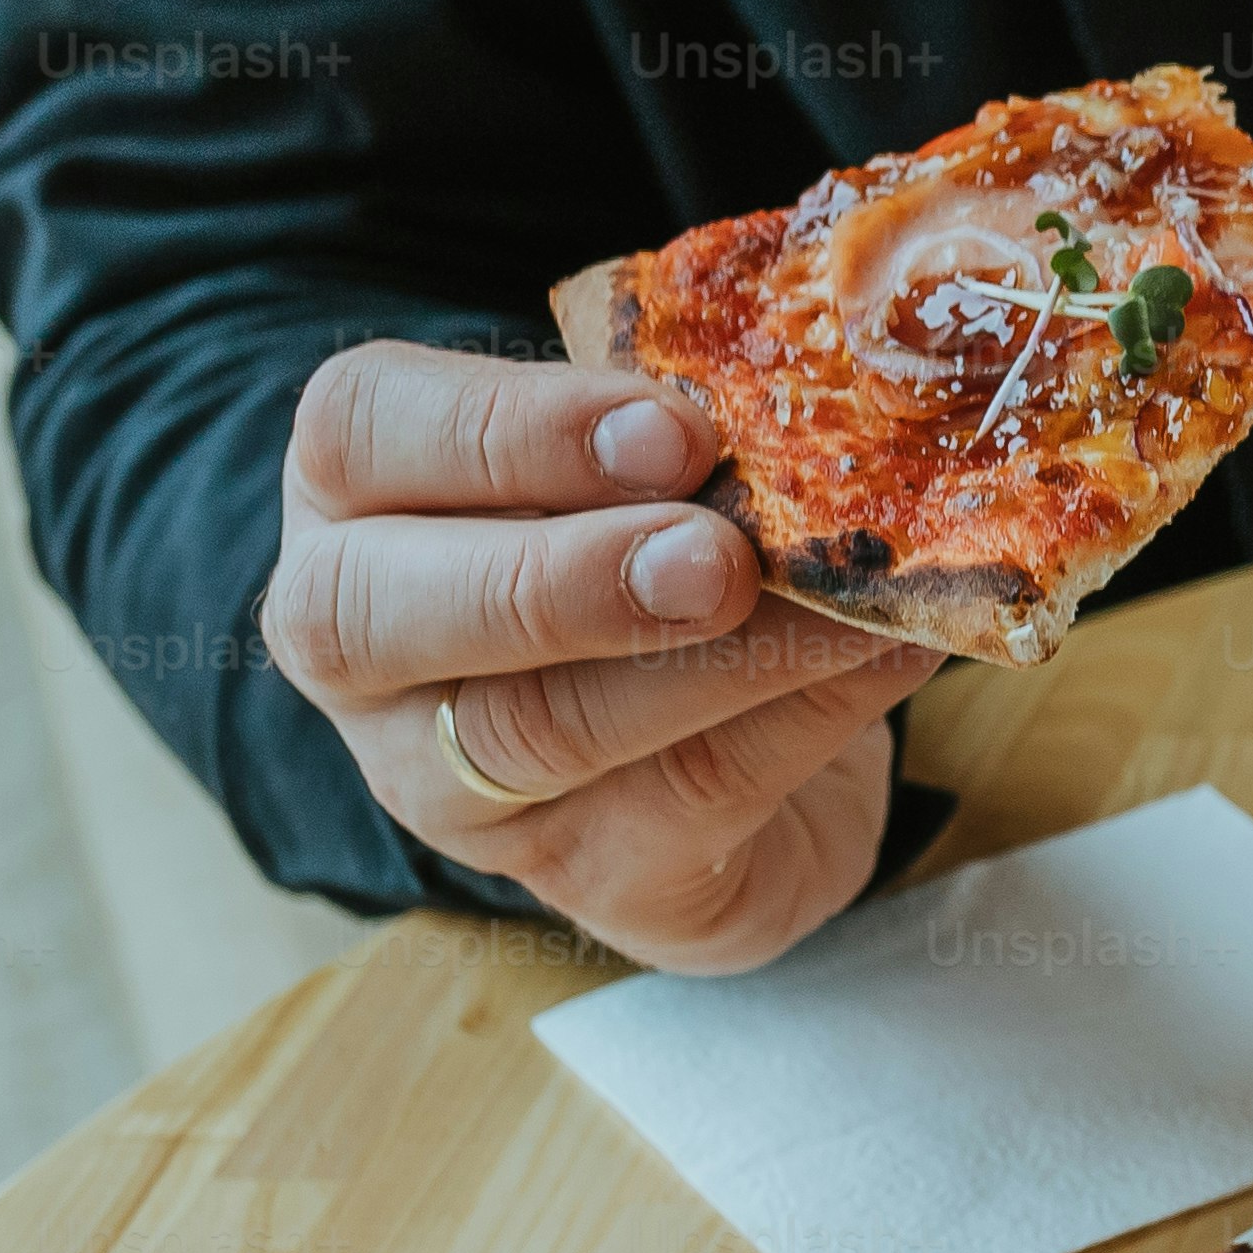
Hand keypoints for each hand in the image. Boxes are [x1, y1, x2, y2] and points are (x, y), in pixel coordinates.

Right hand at [262, 342, 941, 972]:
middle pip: (376, 613)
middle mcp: (361, 650)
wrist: (745, 770)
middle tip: (715, 555)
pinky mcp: (593, 874)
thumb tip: (814, 378)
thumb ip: (680, 429)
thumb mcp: (651, 470)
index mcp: (358, 499)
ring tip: (837, 606)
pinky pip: (690, 796)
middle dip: (560, 578)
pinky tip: (894, 653)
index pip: (360, 430)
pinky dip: (809, 715)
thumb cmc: (666, 557)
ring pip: (535, 730)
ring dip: (706, 663)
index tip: (671, 428)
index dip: (511, 428)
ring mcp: (452, 787)